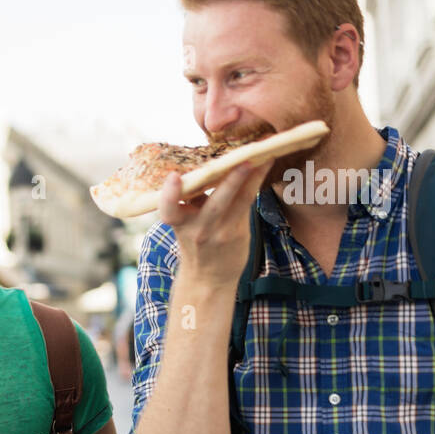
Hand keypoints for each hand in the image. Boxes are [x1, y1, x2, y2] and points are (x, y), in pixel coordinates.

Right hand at [156, 159, 273, 287]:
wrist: (207, 277)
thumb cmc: (195, 241)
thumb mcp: (185, 222)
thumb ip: (193, 198)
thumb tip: (207, 165)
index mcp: (178, 222)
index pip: (168, 209)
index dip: (170, 194)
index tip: (173, 176)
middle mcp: (199, 228)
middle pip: (216, 203)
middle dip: (232, 180)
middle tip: (245, 161)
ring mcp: (221, 232)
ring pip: (240, 200)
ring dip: (253, 176)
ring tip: (265, 155)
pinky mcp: (239, 232)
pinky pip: (248, 202)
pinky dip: (256, 181)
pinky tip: (266, 164)